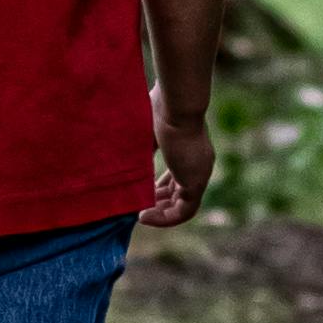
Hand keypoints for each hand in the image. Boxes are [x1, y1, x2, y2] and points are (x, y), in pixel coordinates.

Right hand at [143, 91, 214, 227]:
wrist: (177, 105)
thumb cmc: (160, 109)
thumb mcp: (148, 131)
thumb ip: (142, 147)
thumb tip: (122, 159)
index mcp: (190, 151)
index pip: (177, 177)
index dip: (159, 188)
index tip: (141, 190)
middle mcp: (198, 164)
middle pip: (179, 193)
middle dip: (158, 202)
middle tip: (138, 206)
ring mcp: (199, 174)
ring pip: (182, 205)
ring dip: (161, 213)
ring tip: (139, 216)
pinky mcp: (196, 183)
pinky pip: (183, 212)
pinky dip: (164, 218)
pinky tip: (143, 216)